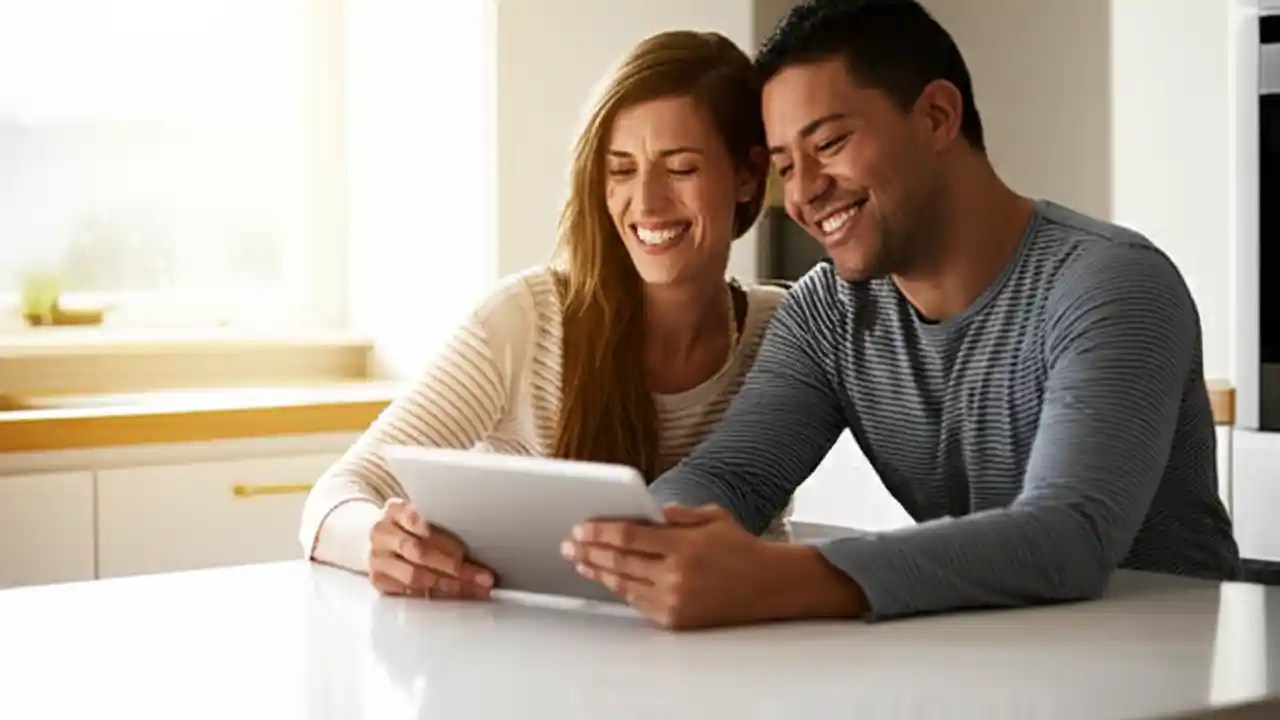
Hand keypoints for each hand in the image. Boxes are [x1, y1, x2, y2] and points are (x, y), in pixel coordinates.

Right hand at [368, 497, 494, 599]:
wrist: (379, 537)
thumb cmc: (408, 525)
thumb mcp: (420, 513)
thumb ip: (441, 522)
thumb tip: (481, 538)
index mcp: (393, 510)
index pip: (413, 517)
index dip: (434, 531)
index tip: (458, 545)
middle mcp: (382, 533)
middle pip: (418, 551)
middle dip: (452, 565)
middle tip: (479, 575)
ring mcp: (377, 558)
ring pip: (413, 576)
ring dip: (447, 584)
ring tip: (472, 588)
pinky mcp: (378, 580)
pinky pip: (408, 592)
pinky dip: (433, 595)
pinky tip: (453, 596)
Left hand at [559, 504, 769, 628]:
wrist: (769, 586)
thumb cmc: (741, 549)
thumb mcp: (712, 517)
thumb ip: (677, 514)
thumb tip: (645, 513)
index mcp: (684, 545)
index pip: (629, 535)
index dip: (600, 531)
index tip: (581, 527)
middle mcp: (677, 575)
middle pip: (619, 561)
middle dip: (589, 551)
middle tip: (570, 544)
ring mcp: (675, 600)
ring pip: (623, 584)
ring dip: (597, 571)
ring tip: (580, 561)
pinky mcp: (675, 620)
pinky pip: (637, 602)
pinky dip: (619, 589)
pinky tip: (607, 579)